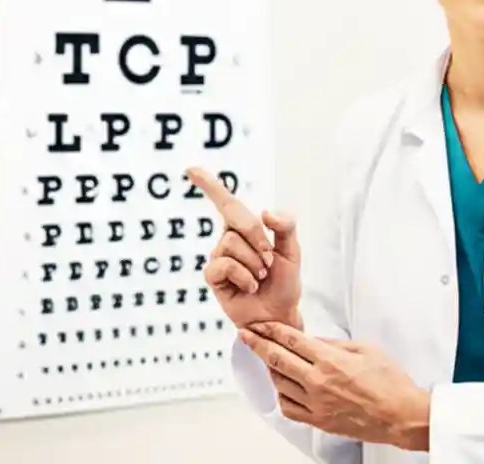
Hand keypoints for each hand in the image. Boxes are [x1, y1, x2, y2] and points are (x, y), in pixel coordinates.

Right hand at [188, 167, 302, 328]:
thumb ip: (286, 227)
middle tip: (271, 261)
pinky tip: (250, 287)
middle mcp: (228, 240)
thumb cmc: (284, 283)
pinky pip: (224, 265)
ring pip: (231, 243)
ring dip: (254, 263)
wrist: (279, 314)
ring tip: (261, 278)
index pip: (226, 202)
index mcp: (246, 230)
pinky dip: (244, 276)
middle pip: (238, 220)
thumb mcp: (293, 251)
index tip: (191, 169)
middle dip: (259, 239)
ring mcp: (219, 258)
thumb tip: (265, 213)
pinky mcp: (213, 277)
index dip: (209, 185)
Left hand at [238, 321, 430, 451]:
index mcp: (331, 361)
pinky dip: (282, 396)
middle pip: (277, 359)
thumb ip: (336, 344)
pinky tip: (284, 388)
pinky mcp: (319, 420)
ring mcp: (316, 404)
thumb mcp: (366, 349)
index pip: (292, 340)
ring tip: (268, 359)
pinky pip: (289, 408)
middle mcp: (318, 382)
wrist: (400, 414)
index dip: (272, 330)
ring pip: (280, 384)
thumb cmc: (390, 382)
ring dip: (270, 369)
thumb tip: (315, 341)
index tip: (261, 325)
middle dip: (258, 344)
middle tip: (247, 336)